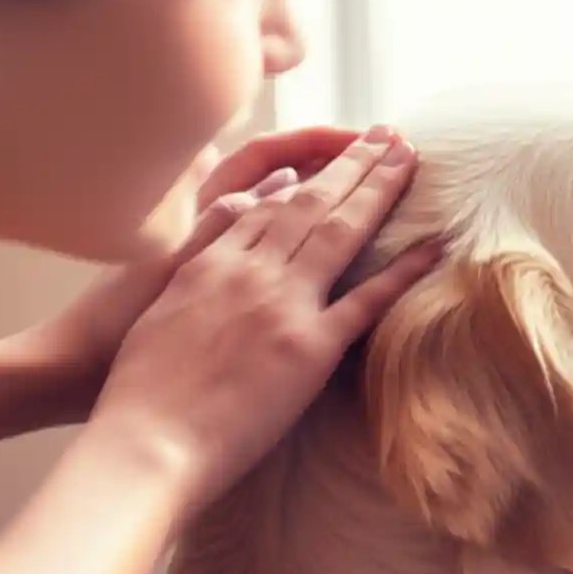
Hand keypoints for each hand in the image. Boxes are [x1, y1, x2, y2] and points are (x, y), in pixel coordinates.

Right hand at [89, 127, 438, 519]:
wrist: (143, 439)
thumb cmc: (138, 383)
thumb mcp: (160, 301)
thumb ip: (201, 250)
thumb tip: (241, 207)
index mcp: (212, 261)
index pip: (274, 203)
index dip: (312, 173)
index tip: (343, 151)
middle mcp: (252, 271)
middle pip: (314, 203)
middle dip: (355, 164)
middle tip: (391, 134)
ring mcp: (283, 305)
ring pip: (340, 231)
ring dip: (379, 190)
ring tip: (409, 156)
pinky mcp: (309, 348)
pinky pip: (366, 300)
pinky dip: (403, 271)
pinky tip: (434, 245)